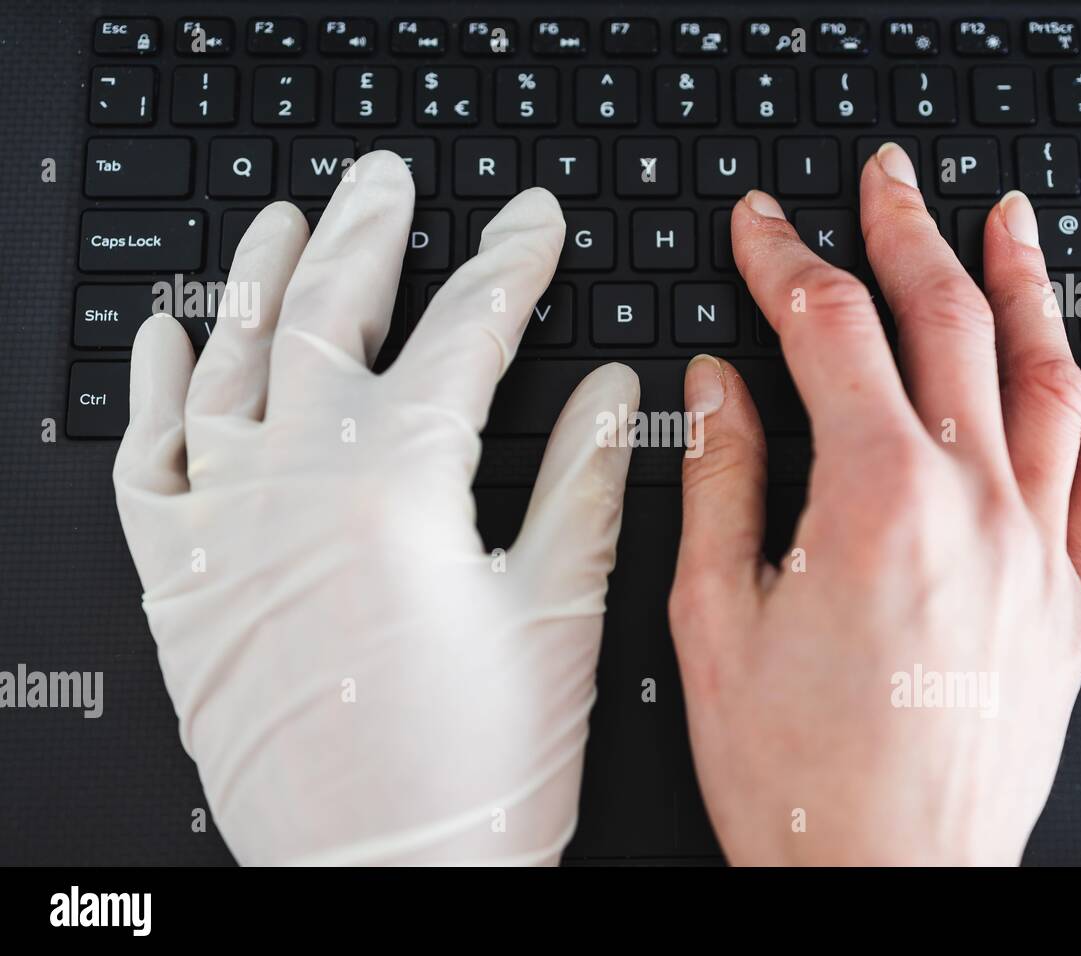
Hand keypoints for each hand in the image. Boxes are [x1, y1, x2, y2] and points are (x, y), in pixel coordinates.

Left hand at [114, 152, 638, 864]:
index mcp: (396, 487)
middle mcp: (293, 487)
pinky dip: (154, 386)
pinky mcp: (181, 582)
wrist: (377, 883)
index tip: (532, 223)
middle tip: (390, 180)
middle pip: (328, 316)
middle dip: (370, 232)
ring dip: (260, 277)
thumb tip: (613, 387)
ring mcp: (225, 529)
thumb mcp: (555, 614)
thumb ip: (581, 478)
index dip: (508, 264)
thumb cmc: (474, 774)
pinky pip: (145, 457)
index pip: (464, 333)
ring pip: (229, 362)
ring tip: (289, 219)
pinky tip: (170, 336)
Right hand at [669, 144, 1080, 864]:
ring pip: (1042, 373)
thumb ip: (722, 479)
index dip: (786, 259)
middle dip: (903, 232)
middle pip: (942, 321)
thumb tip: (718, 383)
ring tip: (1002, 216)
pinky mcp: (1071, 598)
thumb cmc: (799, 771)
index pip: (827, 328)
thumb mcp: (716, 618)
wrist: (887, 877)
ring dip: (1021, 280)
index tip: (761, 226)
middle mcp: (971, 505)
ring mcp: (1035, 547)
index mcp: (874, 499)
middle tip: (884, 179)